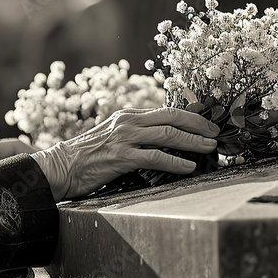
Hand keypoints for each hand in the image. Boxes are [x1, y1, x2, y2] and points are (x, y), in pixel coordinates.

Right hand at [30, 107, 218, 201]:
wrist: (61, 166)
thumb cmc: (87, 155)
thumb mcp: (112, 136)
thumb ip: (134, 134)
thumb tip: (162, 140)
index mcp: (127, 115)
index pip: (165, 111)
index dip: (190, 116)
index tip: (206, 124)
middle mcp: (128, 121)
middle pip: (172, 117)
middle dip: (198, 124)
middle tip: (216, 133)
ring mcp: (125, 138)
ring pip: (168, 134)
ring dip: (194, 141)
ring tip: (210, 148)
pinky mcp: (122, 157)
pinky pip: (156, 157)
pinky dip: (176, 162)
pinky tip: (189, 167)